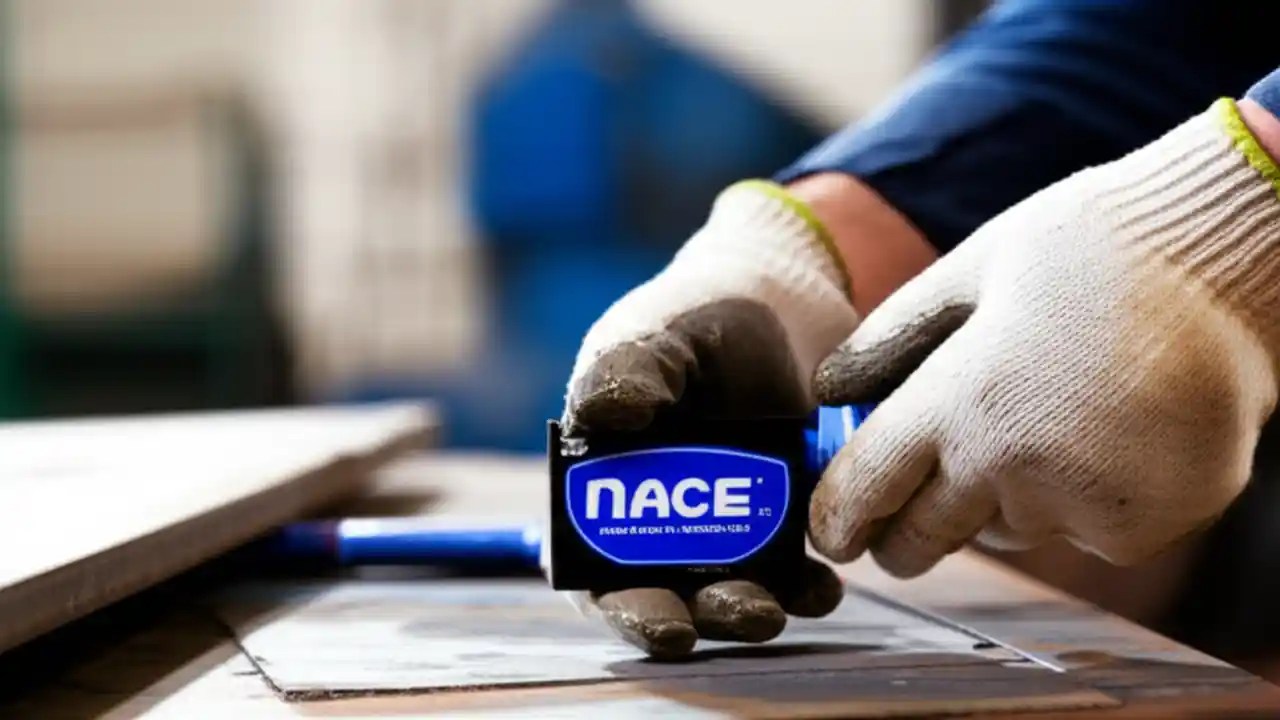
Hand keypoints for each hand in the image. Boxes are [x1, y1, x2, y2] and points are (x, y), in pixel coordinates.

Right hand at [558, 179, 857, 657]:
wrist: (782, 298)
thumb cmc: (692, 314)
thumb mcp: (651, 333)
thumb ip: (623, 370)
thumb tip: (600, 415)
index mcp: (608, 488)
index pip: (597, 570)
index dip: (622, 608)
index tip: (662, 623)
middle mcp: (660, 522)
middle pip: (667, 596)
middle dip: (699, 620)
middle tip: (738, 617)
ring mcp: (726, 527)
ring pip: (731, 592)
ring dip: (752, 611)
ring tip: (777, 609)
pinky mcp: (786, 521)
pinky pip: (793, 570)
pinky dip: (806, 587)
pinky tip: (826, 586)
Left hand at [808, 97, 1279, 577]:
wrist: (1237, 255)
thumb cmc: (1093, 245)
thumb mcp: (973, 268)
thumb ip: (891, 336)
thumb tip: (830, 391)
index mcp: (960, 397)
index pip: (865, 488)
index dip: (836, 518)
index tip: (830, 532)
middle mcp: (1014, 464)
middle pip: (922, 539)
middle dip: (899, 537)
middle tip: (897, 519)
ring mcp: (1082, 503)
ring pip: (1003, 532)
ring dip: (996, 503)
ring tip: (1039, 424)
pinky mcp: (1142, 528)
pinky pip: (1079, 534)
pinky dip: (1076, 503)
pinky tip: (1104, 435)